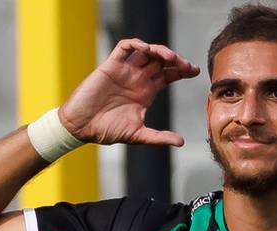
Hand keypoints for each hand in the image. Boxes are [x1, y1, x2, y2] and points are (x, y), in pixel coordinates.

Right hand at [59, 38, 198, 145]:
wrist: (81, 127)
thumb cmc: (106, 131)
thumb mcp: (138, 135)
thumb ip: (159, 137)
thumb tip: (181, 142)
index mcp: (146, 92)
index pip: (168, 75)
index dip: (182, 70)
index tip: (195, 71)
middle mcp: (137, 79)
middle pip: (161, 61)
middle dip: (175, 60)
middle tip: (185, 65)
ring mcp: (124, 71)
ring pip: (146, 51)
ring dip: (159, 50)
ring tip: (169, 57)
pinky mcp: (110, 66)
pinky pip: (124, 47)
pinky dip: (135, 43)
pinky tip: (145, 48)